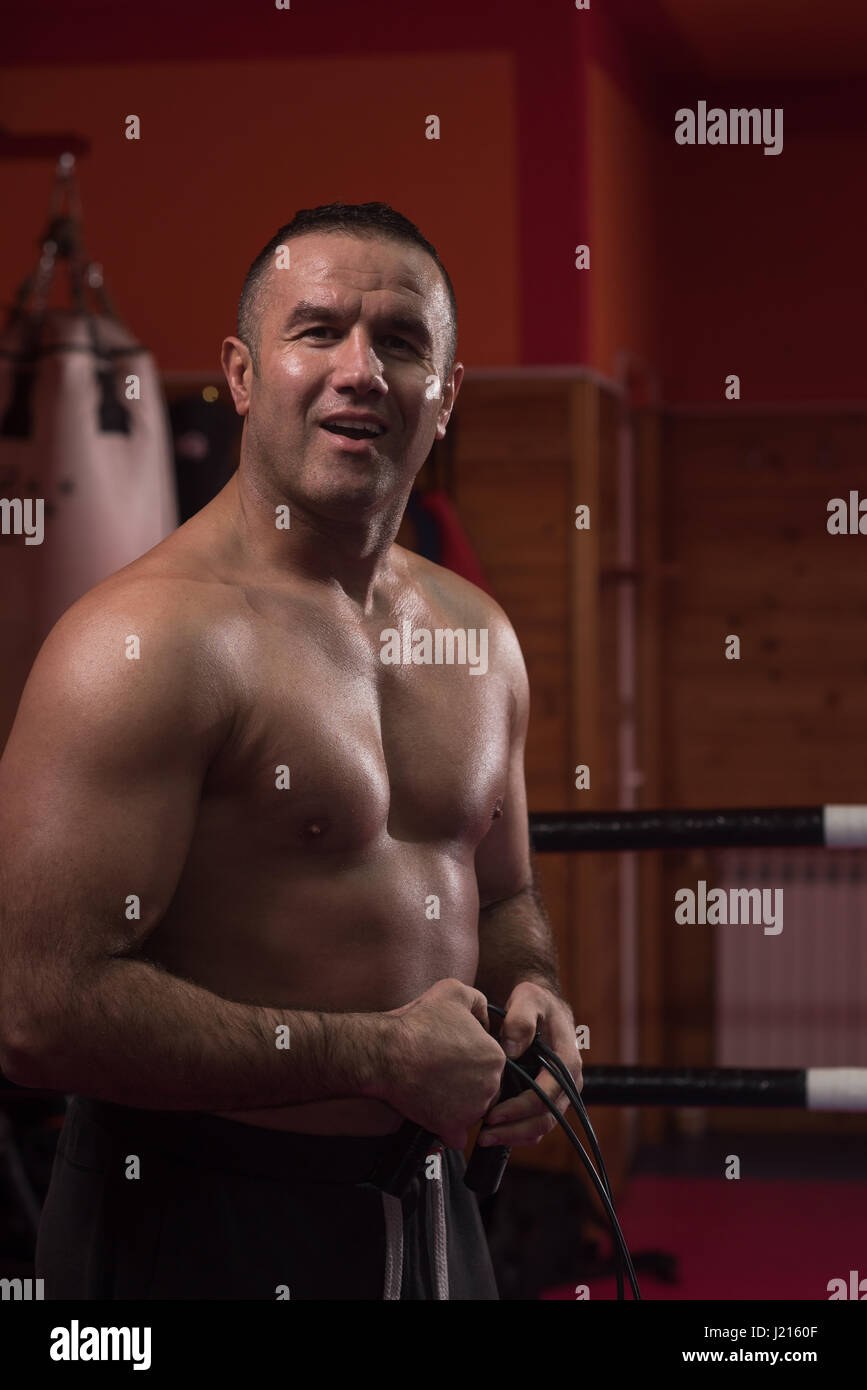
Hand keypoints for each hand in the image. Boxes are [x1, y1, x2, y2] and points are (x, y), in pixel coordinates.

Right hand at [375, 978, 505, 1149]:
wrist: (387, 1053)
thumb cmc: (418, 1022)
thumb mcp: (453, 991)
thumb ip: (478, 1000)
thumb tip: (485, 1017)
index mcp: (495, 1056)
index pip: (490, 1063)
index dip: (469, 1058)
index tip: (449, 1054)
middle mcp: (491, 1085)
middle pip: (484, 1088)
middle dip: (466, 1082)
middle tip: (439, 1071)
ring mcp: (473, 1110)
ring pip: (471, 1110)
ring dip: (456, 1104)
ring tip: (431, 1087)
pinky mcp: (453, 1128)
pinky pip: (457, 1135)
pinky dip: (447, 1129)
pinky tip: (432, 1111)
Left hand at [476, 982, 581, 1147]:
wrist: (541, 1006)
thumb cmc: (534, 1002)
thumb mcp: (528, 999)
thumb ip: (520, 1020)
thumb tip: (511, 1050)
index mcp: (567, 1060)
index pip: (547, 1094)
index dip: (520, 1108)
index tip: (492, 1113)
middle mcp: (570, 1081)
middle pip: (546, 1118)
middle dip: (514, 1130)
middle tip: (483, 1134)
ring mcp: (561, 1092)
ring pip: (542, 1126)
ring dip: (514, 1136)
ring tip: (485, 1137)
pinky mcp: (550, 1097)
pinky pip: (537, 1123)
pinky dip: (517, 1131)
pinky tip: (495, 1130)